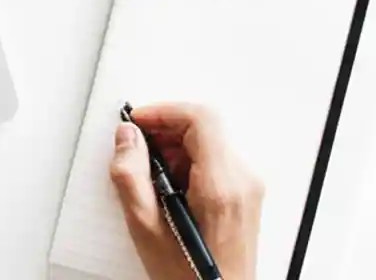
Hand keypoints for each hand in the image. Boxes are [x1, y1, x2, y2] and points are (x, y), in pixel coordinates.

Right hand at [110, 103, 263, 279]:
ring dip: (174, 149)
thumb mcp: (146, 227)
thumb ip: (131, 175)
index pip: (200, 119)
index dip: (164, 111)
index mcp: (221, 184)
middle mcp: (242, 181)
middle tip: (137, 149)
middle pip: (204, 128)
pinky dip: (187, 164)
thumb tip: (128, 138)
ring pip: (208, 143)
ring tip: (150, 177)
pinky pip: (215, 162)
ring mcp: (248, 189)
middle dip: (165, 131)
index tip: (139, 121)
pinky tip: (168, 189)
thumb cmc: (188, 278)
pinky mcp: (245, 197)